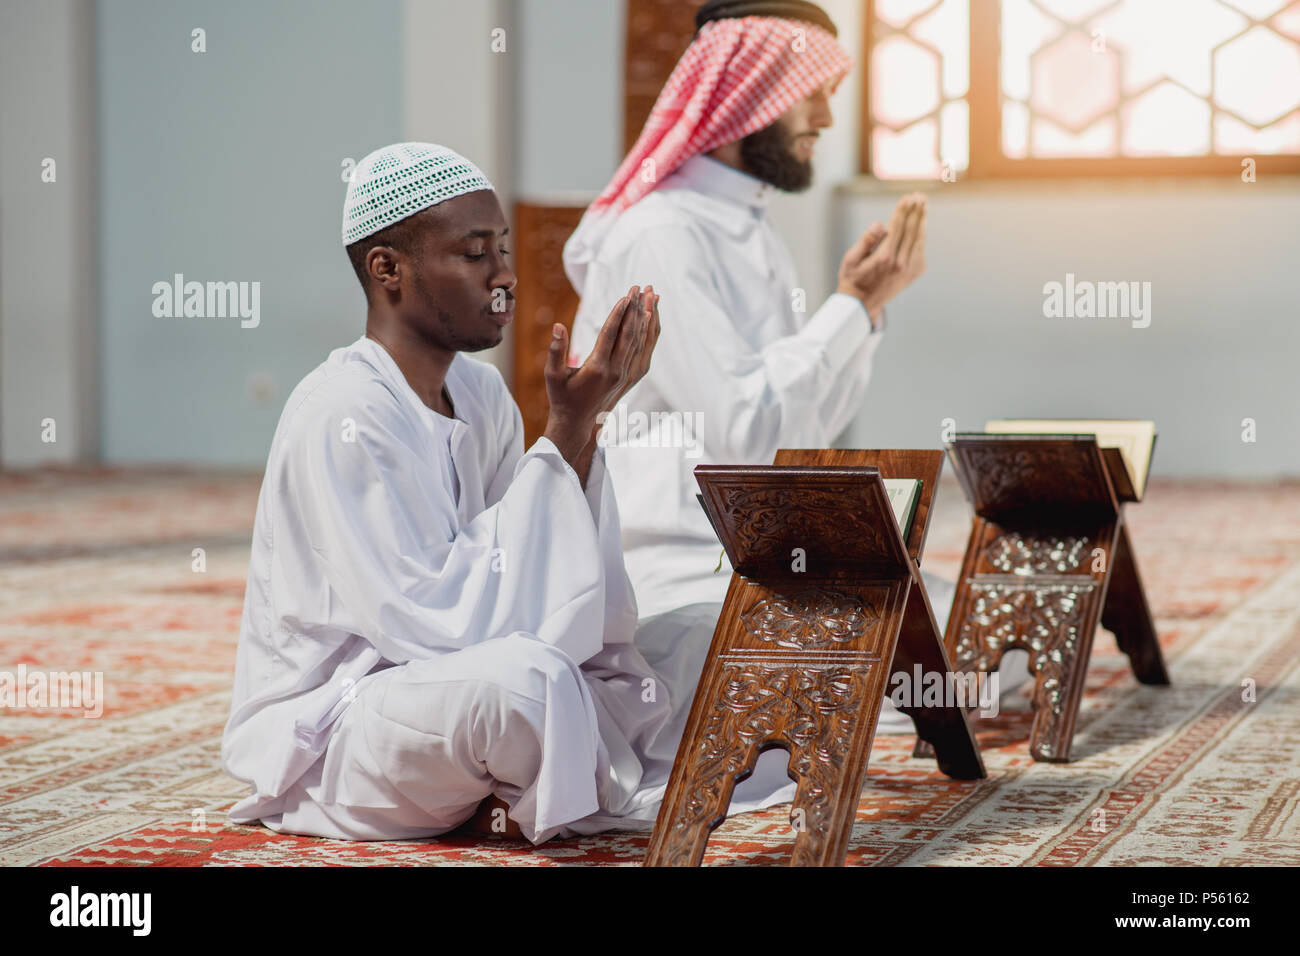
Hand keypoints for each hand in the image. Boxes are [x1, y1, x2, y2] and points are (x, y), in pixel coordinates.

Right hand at [543, 285, 660, 483]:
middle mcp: (616, 371)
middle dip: (636, 308)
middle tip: (640, 287)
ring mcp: (626, 374)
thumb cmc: (562, 397)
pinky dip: (650, 332)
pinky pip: (645, 349)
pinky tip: (651, 315)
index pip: (611, 334)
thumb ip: (555, 350)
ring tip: (651, 294)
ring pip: (641, 340)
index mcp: (597, 368)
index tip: (626, 295)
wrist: (579, 423)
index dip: (619, 313)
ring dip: (647, 316)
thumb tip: (558, 326)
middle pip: (630, 334)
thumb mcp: (553, 375)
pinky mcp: (632, 376)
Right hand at [837, 192, 926, 323]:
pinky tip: (921, 225)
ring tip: (923, 206)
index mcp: (884, 258)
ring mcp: (909, 270)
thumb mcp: (851, 259)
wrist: (862, 305)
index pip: (897, 228)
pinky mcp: (913, 274)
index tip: (908, 197)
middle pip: (912, 231)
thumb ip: (866, 240)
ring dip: (922, 221)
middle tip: (919, 196)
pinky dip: (921, 236)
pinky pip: (920, 250)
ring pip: (919, 240)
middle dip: (916, 211)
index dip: (903, 211)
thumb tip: (880, 223)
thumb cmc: (852, 279)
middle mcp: (899, 264)